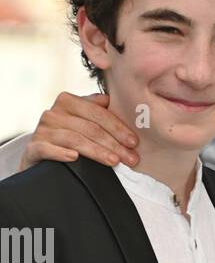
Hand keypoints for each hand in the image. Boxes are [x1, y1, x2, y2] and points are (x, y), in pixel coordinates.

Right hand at [17, 91, 138, 171]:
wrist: (40, 157)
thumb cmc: (68, 138)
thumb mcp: (83, 122)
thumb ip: (97, 110)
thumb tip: (111, 100)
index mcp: (68, 102)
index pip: (98, 113)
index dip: (118, 127)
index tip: (134, 142)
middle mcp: (53, 113)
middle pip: (89, 128)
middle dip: (114, 144)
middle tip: (131, 158)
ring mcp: (42, 130)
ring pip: (74, 139)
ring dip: (97, 151)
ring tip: (114, 162)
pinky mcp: (33, 148)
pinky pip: (47, 149)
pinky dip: (61, 153)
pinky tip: (74, 158)